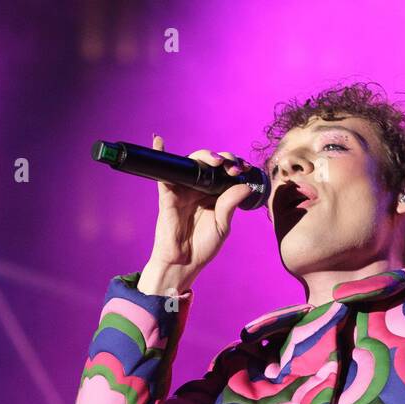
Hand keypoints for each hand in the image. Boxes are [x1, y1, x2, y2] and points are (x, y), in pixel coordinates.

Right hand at [139, 134, 255, 292]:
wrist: (184, 262)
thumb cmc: (203, 245)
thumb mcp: (223, 225)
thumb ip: (230, 204)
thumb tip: (245, 185)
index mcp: (214, 194)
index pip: (224, 172)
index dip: (234, 166)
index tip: (244, 168)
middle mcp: (198, 188)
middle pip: (209, 163)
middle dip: (222, 159)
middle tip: (231, 166)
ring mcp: (182, 189)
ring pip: (191, 164)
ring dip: (203, 156)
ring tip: (215, 161)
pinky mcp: (167, 194)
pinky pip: (163, 172)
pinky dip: (160, 154)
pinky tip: (159, 141)